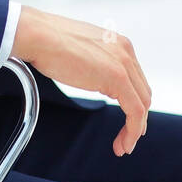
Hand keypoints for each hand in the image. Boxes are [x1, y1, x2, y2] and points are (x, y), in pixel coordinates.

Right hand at [11, 5, 150, 155]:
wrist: (38, 36)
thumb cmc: (49, 41)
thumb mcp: (81, 51)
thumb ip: (93, 61)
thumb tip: (92, 74)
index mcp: (118, 44)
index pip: (136, 80)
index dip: (134, 104)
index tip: (127, 122)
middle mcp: (125, 51)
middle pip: (142, 93)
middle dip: (138, 120)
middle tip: (127, 138)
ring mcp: (123, 64)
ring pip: (142, 104)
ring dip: (135, 129)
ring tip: (123, 145)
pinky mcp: (117, 77)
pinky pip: (134, 111)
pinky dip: (132, 130)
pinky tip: (122, 143)